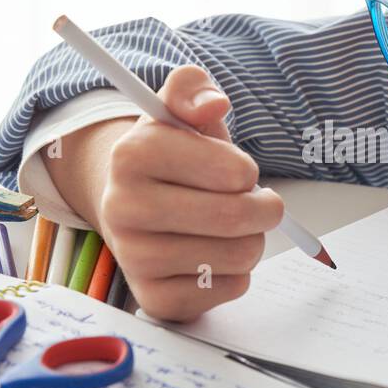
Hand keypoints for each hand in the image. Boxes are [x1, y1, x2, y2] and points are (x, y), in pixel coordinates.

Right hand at [97, 66, 283, 320]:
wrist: (132, 205)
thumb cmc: (172, 156)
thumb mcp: (179, 110)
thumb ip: (194, 90)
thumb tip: (214, 105)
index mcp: (132, 155)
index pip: (232, 172)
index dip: (246, 170)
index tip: (237, 170)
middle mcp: (123, 208)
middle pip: (236, 218)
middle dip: (264, 208)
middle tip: (259, 203)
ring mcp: (134, 258)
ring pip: (239, 256)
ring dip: (251, 240)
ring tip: (231, 228)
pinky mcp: (154, 298)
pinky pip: (229, 289)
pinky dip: (236, 274)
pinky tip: (215, 256)